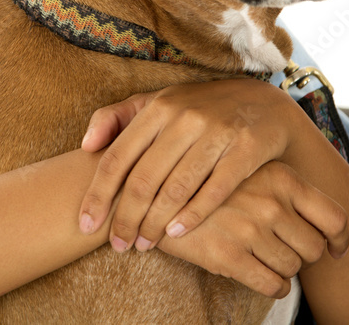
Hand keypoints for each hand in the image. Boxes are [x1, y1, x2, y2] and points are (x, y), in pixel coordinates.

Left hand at [78, 78, 297, 251]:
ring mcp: (217, 132)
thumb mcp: (157, 103)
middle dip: (126, 219)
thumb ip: (115, 117)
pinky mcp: (246, 149)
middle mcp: (185, 117)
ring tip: (143, 245)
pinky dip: (193, 216)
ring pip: (176, 189)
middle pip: (144, 179)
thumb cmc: (198, 109)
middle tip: (118, 245)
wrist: (262, 103)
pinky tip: (176, 234)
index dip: (98, 195)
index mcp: (158, 107)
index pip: (118, 157)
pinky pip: (215, 191)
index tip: (85, 224)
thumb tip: (86, 145)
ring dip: (155, 224)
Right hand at [156, 160, 348, 297]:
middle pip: (314, 248)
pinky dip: (273, 288)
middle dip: (302, 255)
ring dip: (284, 271)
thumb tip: (321, 225)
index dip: (341, 239)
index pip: (334, 217)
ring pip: (293, 268)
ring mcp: (250, 230)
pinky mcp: (229, 256)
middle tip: (284, 250)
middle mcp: (270, 203)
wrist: (154, 193)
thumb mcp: (248, 171)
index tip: (336, 249)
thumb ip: (282, 190)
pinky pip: (272, 286)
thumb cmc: (206, 183)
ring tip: (265, 260)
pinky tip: (261, 278)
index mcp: (281, 178)